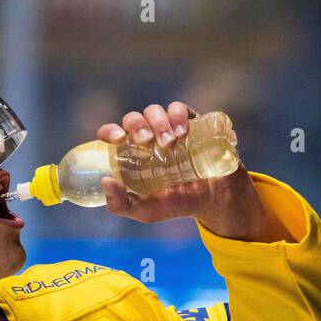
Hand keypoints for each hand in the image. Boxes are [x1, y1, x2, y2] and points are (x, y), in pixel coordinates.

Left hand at [97, 102, 290, 240]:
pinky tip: (183, 131)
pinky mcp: (190, 122)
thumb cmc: (178, 204)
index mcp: (132, 156)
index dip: (110, 131)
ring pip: (155, 111)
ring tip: (170, 143)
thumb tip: (105, 180)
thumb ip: (121, 205)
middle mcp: (147, 138)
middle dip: (137, 125)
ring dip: (159, 122)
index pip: (113, 135)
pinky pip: (179, 108)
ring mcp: (168, 129)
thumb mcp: (146, 212)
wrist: (215, 198)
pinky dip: (178, 114)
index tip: (118, 139)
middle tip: (147, 142)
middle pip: (134, 119)